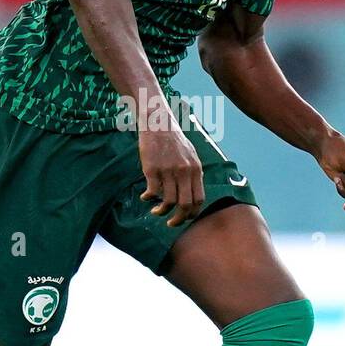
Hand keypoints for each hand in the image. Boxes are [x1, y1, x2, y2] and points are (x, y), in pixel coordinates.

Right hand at [138, 105, 205, 226]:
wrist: (158, 122)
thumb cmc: (173, 139)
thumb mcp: (191, 154)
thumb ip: (193, 173)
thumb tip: (193, 192)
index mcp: (196, 169)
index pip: (199, 199)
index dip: (192, 213)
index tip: (185, 218)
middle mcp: (184, 172)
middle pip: (185, 205)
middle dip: (178, 219)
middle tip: (171, 223)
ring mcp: (168, 171)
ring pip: (168, 201)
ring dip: (161, 211)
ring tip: (155, 212)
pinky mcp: (152, 169)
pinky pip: (152, 191)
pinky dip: (148, 198)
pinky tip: (145, 198)